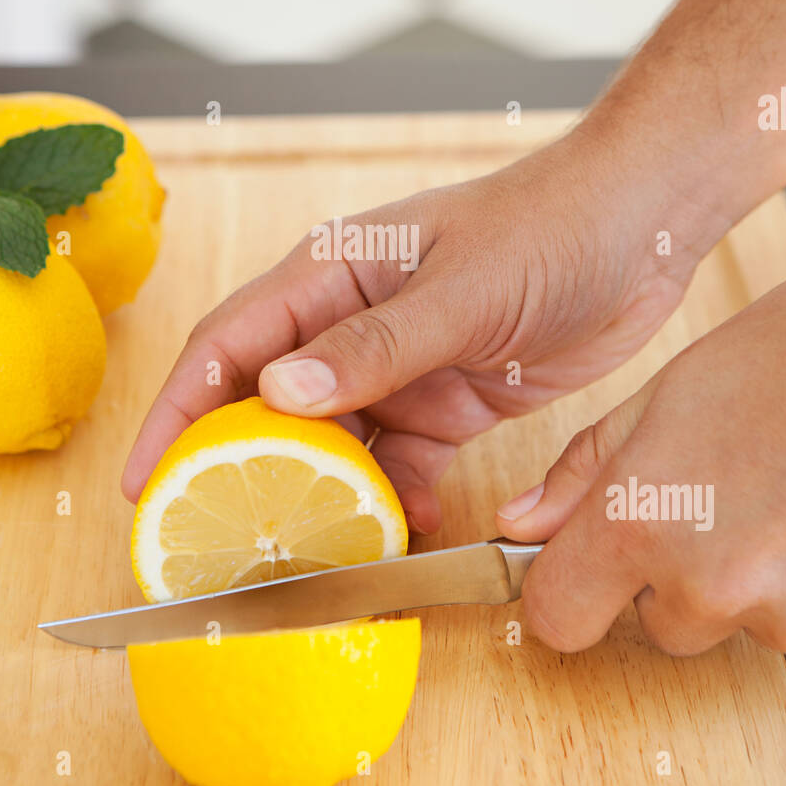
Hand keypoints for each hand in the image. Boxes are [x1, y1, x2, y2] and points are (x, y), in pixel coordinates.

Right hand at [123, 125, 698, 531]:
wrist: (642, 229)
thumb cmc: (549, 227)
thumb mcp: (461, 289)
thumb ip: (374, 346)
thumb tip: (277, 396)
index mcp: (333, 272)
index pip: (229, 344)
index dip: (177, 412)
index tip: (143, 482)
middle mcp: (352, 322)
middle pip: (270, 405)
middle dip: (240, 470)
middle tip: (213, 542)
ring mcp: (400, 365)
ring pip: (337, 444)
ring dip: (325, 497)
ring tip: (309, 557)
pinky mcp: (450, 400)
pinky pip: (404, 462)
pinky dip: (398, 499)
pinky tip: (406, 532)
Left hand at [497, 277, 785, 654]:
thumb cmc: (768, 363)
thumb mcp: (655, 402)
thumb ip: (581, 476)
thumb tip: (520, 523)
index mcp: (637, 522)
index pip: (558, 617)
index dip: (567, 592)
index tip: (583, 568)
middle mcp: (704, 582)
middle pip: (655, 624)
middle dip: (670, 578)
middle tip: (709, 502)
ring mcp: (777, 608)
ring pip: (727, 622)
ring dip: (738, 582)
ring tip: (764, 502)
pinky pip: (785, 624)